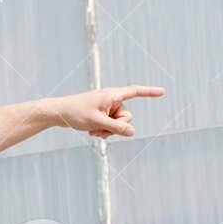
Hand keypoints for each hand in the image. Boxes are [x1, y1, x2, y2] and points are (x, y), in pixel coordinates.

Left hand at [49, 85, 164, 138]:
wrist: (60, 113)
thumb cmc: (76, 113)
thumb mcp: (97, 122)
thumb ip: (116, 127)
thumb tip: (132, 132)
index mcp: (112, 95)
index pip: (135, 91)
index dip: (149, 92)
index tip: (162, 92)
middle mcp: (111, 100)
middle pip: (127, 117)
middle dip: (116, 127)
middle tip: (100, 129)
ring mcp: (107, 108)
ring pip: (118, 124)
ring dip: (107, 131)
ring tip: (93, 131)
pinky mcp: (102, 115)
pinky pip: (110, 126)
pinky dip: (103, 131)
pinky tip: (91, 131)